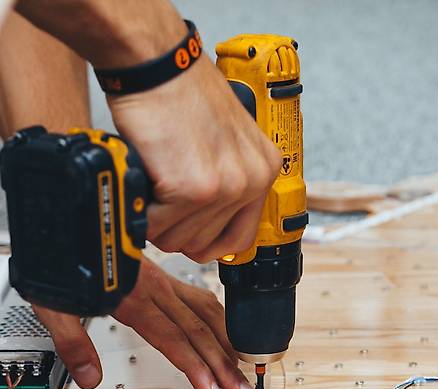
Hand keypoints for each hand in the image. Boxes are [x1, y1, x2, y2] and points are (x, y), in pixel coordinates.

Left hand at [33, 256, 256, 388]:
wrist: (65, 213)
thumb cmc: (61, 255)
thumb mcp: (54, 303)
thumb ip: (73, 342)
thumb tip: (89, 377)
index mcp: (133, 298)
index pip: (174, 339)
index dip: (197, 367)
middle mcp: (155, 288)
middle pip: (199, 331)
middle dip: (224, 365)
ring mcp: (164, 281)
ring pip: (207, 313)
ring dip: (228, 343)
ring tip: (243, 368)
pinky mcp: (164, 276)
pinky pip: (201, 298)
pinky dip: (220, 319)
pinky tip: (226, 331)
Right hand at [109, 54, 281, 262]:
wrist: (158, 63)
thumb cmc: (183, 92)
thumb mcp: (226, 140)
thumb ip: (227, 181)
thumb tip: (208, 225)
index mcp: (264, 171)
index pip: (241, 240)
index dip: (208, 241)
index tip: (188, 232)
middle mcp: (251, 181)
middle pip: (204, 244)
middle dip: (175, 227)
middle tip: (162, 196)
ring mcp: (223, 187)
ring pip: (178, 239)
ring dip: (156, 219)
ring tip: (155, 183)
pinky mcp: (190, 189)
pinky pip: (156, 226)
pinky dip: (142, 209)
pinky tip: (145, 180)